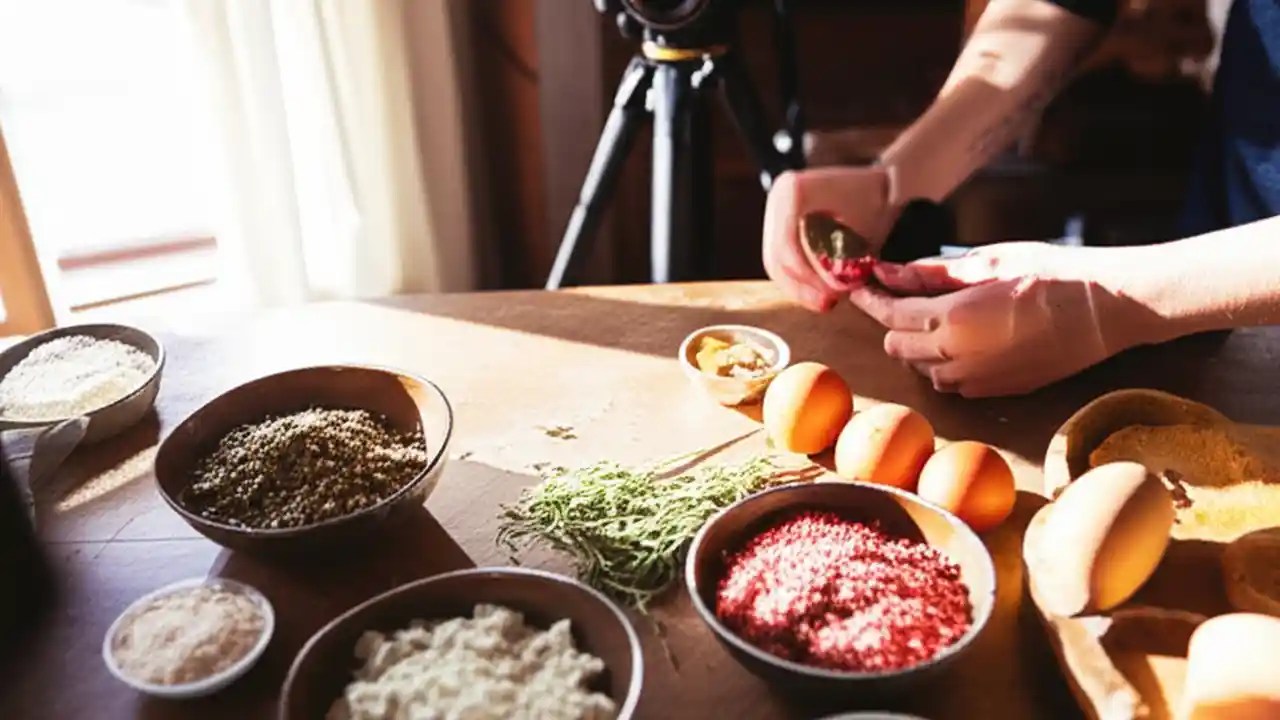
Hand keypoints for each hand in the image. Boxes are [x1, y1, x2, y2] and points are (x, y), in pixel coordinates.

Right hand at [762, 166, 894, 312]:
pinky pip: (782, 260)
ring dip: (800, 287)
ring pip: (776, 263)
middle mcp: (777, 199)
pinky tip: (821, 292)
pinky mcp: (781, 227)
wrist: (882, 184)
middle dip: (801, 286)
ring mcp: (775, 212)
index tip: (832, 292)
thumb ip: (842, 261)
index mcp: (792, 191)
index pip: (787, 244)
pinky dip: (801, 279)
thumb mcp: (862, 230)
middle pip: (776, 256)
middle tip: (828, 303)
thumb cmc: (877, 202)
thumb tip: (831, 292)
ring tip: (827, 302)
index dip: (807, 274)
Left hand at [848, 242, 1149, 396]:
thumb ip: (930, 273)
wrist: (1106, 311)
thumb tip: (886, 272)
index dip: (869, 298)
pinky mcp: (993, 391)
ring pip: (920, 367)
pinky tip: (961, 337)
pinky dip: (941, 362)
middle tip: (902, 293)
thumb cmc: (1052, 274)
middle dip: (892, 321)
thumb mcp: (987, 262)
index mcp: (952, 320)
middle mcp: (957, 358)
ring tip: (939, 313)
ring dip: (917, 343)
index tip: (858, 284)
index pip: (889, 314)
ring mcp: (975, 380)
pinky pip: (948, 381)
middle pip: (897, 346)